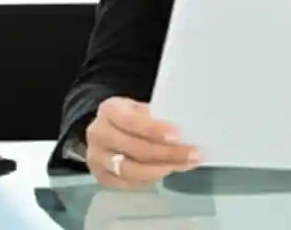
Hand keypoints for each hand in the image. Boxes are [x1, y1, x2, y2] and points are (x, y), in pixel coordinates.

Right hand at [84, 97, 200, 188]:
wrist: (108, 129)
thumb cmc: (132, 116)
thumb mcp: (141, 107)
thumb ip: (157, 116)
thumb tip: (187, 130)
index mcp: (109, 110)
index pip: (130, 121)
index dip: (154, 129)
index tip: (178, 135)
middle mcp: (98, 134)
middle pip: (134, 149)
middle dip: (167, 153)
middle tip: (193, 154)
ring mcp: (97, 158)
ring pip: (131, 170)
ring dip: (162, 169)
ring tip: (185, 164)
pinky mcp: (102, 177)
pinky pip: (130, 183)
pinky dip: (152, 178)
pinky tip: (170, 170)